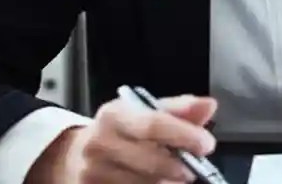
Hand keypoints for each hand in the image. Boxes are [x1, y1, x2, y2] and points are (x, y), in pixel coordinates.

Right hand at [28, 94, 217, 183]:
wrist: (73, 157)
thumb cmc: (117, 132)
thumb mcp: (141, 112)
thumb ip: (178, 109)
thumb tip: (208, 105)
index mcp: (114, 116)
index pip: (153, 125)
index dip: (184, 135)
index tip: (207, 144)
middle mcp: (100, 144)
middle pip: (151, 161)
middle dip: (180, 167)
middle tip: (194, 168)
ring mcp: (94, 174)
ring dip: (168, 182)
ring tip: (174, 176)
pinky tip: (159, 182)